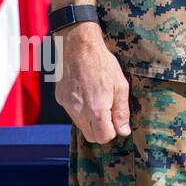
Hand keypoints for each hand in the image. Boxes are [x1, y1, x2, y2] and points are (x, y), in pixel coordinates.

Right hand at [54, 22, 130, 143]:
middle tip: (110, 113)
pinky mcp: (60, 100)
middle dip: (102, 131)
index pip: (103, 137)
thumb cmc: (102, 64)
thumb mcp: (120, 86)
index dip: (113, 132)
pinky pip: (73, 114)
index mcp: (96, 110)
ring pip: (81, 126)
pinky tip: (87, 94)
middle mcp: (79, 112)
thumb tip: (124, 131)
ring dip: (91, 121)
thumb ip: (121, 111)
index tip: (117, 121)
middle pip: (91, 136)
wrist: (78, 48)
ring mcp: (68, 107)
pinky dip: (81, 111)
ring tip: (99, 100)